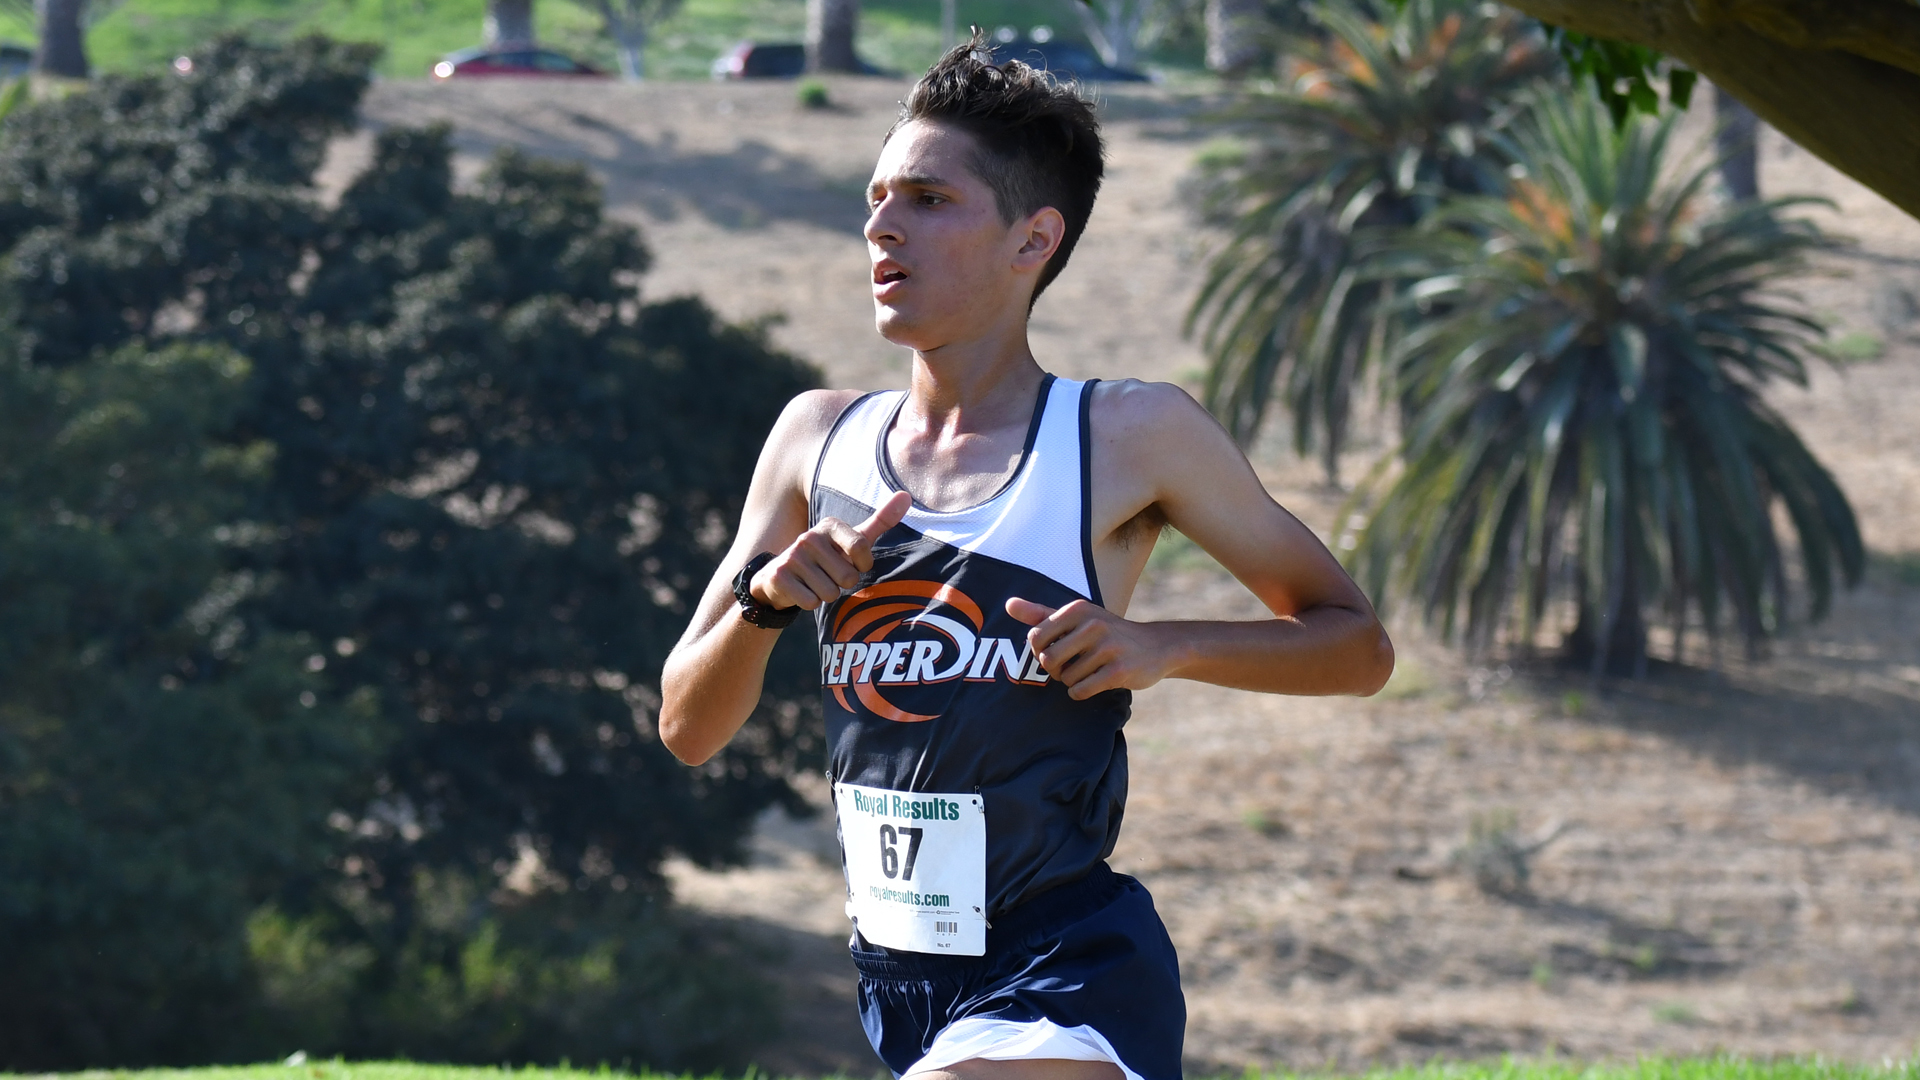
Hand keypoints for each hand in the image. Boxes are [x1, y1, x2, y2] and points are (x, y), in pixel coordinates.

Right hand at [751, 490, 910, 610]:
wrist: (780, 577)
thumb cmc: (826, 559)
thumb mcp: (853, 539)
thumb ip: (881, 520)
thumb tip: (906, 495)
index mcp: (829, 526)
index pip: (862, 548)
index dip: (862, 565)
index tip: (852, 563)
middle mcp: (809, 537)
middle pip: (848, 576)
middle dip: (842, 584)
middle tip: (828, 576)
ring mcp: (792, 556)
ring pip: (830, 593)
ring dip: (826, 595)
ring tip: (814, 583)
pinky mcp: (779, 576)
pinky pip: (811, 602)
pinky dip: (809, 603)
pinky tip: (801, 591)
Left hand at [1005, 597, 1177, 699]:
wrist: (1155, 647)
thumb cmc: (1107, 633)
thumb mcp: (1076, 618)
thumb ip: (1040, 614)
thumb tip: (1008, 605)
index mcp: (1077, 610)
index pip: (1035, 638)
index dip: (1040, 651)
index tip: (1056, 651)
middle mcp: (1093, 625)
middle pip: (1048, 660)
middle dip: (1056, 669)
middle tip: (1072, 665)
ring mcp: (1107, 648)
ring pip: (1066, 678)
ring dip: (1073, 681)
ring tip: (1090, 670)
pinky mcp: (1118, 671)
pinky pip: (1081, 690)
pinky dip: (1082, 692)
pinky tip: (1095, 682)